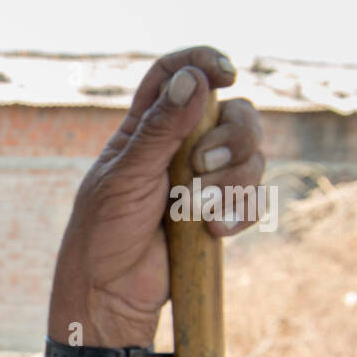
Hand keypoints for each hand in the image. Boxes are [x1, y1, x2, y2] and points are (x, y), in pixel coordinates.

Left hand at [47, 45, 265, 348]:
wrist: (110, 293)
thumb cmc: (103, 233)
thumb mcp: (126, 177)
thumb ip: (160, 129)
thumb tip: (192, 79)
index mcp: (145, 128)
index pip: (176, 75)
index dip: (203, 63)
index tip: (226, 73)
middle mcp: (179, 147)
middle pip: (232, 112)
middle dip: (234, 135)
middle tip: (202, 166)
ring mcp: (203, 180)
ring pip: (251, 154)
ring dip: (235, 180)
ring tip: (201, 210)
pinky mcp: (219, 212)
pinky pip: (253, 196)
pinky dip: (240, 211)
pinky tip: (212, 232)